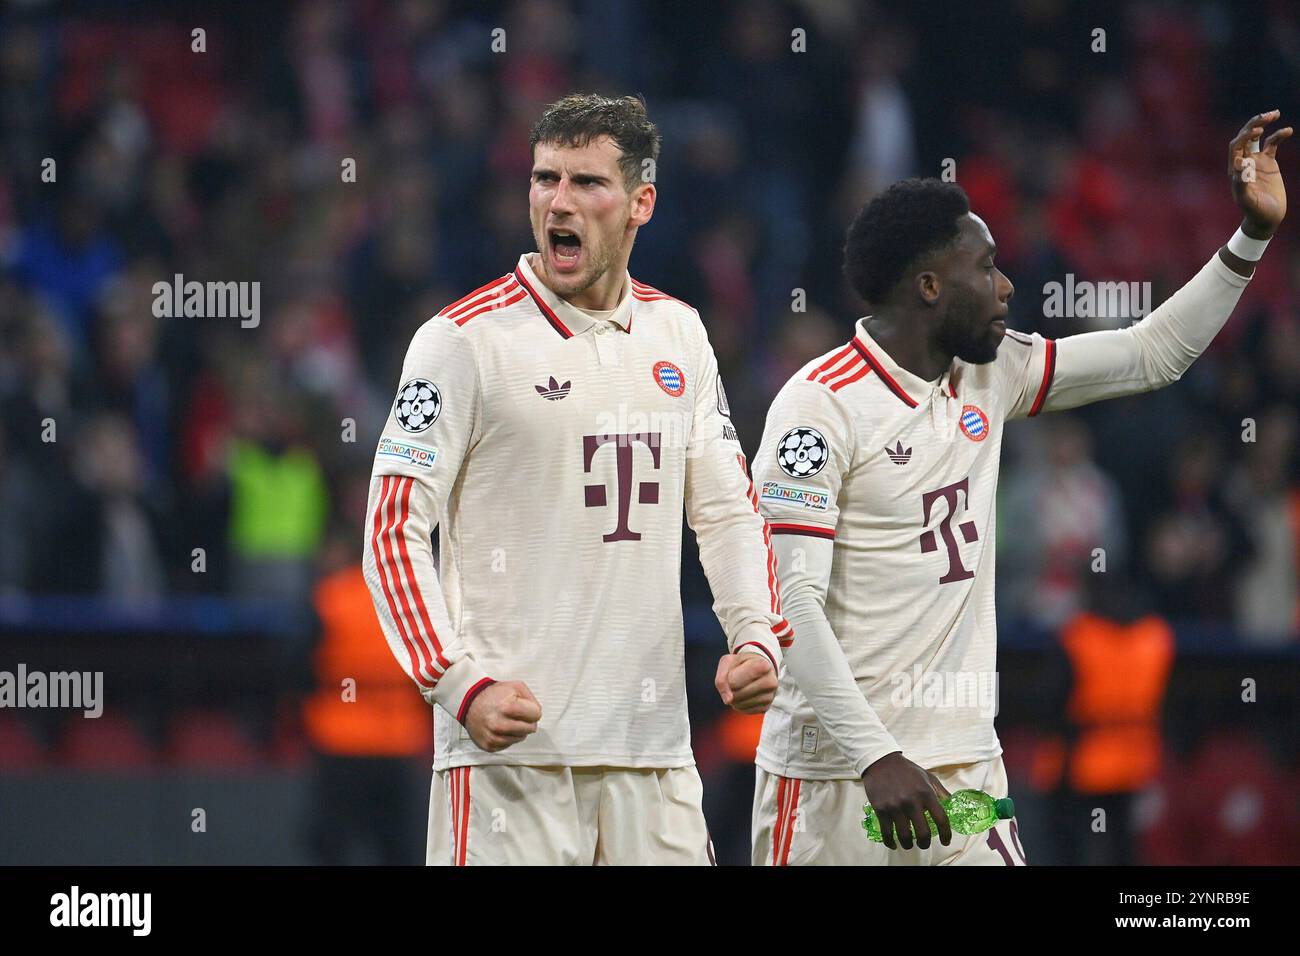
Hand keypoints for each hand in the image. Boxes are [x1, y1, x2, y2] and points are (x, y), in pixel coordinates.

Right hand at [463, 680, 540, 752]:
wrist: (469, 702)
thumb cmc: (494, 694)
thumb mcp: (515, 687)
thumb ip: (531, 699)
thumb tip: (537, 714)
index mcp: (508, 707)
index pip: (536, 715)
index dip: (533, 710)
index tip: (526, 708)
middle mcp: (499, 724)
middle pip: (530, 729)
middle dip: (527, 721)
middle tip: (517, 715)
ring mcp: (493, 737)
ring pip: (520, 738)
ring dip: (518, 730)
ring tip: (507, 720)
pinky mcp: (489, 745)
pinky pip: (508, 744)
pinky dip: (507, 737)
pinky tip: (500, 728)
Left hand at [714, 652, 776, 713]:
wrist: (758, 668)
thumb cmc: (742, 664)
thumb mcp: (728, 662)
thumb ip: (721, 679)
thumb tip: (728, 701)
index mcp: (762, 665)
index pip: (733, 682)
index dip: (728, 678)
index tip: (734, 671)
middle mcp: (770, 682)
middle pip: (736, 694)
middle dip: (731, 689)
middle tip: (737, 679)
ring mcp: (770, 696)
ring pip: (739, 704)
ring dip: (734, 698)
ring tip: (741, 686)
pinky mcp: (766, 707)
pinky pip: (744, 710)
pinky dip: (740, 704)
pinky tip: (745, 694)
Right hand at [861, 751, 952, 850]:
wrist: (882, 761)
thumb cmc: (907, 770)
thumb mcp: (928, 776)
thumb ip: (941, 791)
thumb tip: (951, 804)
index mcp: (926, 793)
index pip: (941, 820)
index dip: (946, 834)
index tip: (946, 841)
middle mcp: (912, 802)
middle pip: (923, 833)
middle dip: (925, 843)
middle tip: (924, 844)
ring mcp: (895, 807)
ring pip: (905, 836)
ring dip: (908, 845)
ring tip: (909, 844)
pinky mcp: (881, 809)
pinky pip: (887, 833)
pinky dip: (891, 842)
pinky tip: (893, 844)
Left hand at [1230, 110, 1290, 237]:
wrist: (1267, 218)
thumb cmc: (1255, 211)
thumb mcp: (1247, 200)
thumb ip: (1241, 183)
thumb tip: (1240, 164)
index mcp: (1235, 169)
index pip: (1236, 146)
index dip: (1244, 136)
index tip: (1256, 131)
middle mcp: (1243, 162)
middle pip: (1245, 137)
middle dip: (1254, 124)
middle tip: (1267, 115)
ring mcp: (1256, 161)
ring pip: (1257, 137)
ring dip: (1263, 124)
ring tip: (1274, 113)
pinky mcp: (1269, 162)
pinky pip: (1272, 144)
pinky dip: (1279, 136)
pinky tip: (1288, 130)